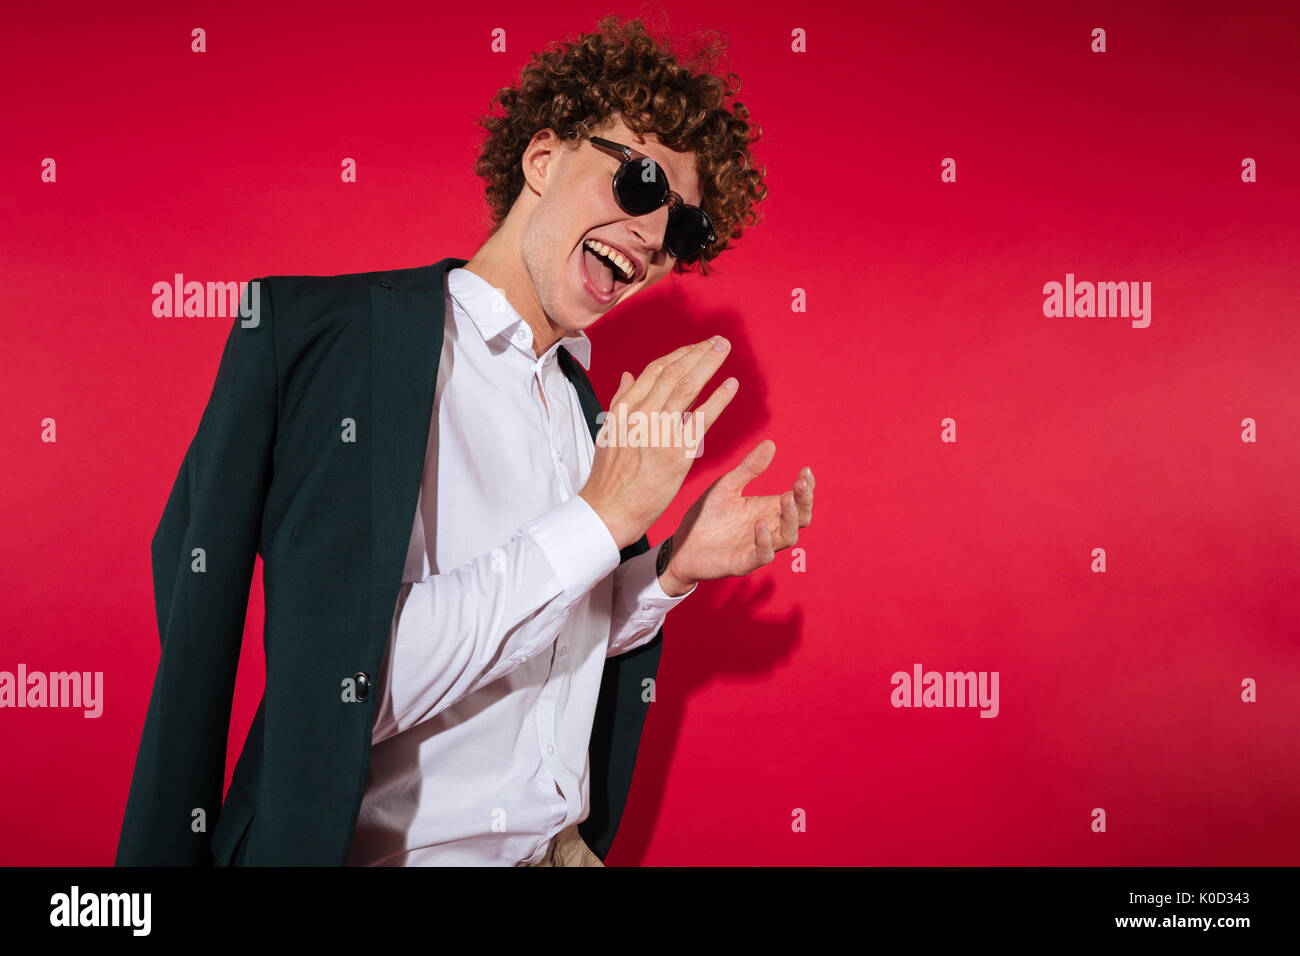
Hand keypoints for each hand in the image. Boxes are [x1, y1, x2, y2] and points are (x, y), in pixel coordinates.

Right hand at [580, 337, 738, 549]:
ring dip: (709, 364)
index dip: (679, 355)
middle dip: (699, 353)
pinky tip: (731, 385)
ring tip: (724, 350)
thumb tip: (628, 375)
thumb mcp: (607, 433)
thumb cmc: (609, 477)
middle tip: (719, 341)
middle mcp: (641, 415)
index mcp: (625, 408)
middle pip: (674, 373)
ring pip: (687, 387)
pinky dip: (718, 399)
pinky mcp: (676, 454)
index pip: (655, 370)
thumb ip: (620, 402)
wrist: (608, 511)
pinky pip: (702, 420)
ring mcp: (659, 433)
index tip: (696, 347)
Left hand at [658, 440, 814, 592]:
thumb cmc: (706, 515)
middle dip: (805, 501)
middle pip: (801, 518)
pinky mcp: (744, 562)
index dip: (806, 487)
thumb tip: (771, 443)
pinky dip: (765, 541)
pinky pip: (763, 555)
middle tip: (800, 485)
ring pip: (788, 537)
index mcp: (768, 509)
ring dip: (790, 519)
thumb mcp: (727, 486)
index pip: (798, 499)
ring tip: (787, 499)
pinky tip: (760, 524)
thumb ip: (749, 469)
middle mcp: (769, 528)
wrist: (681, 544)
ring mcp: (759, 546)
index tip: (806, 471)